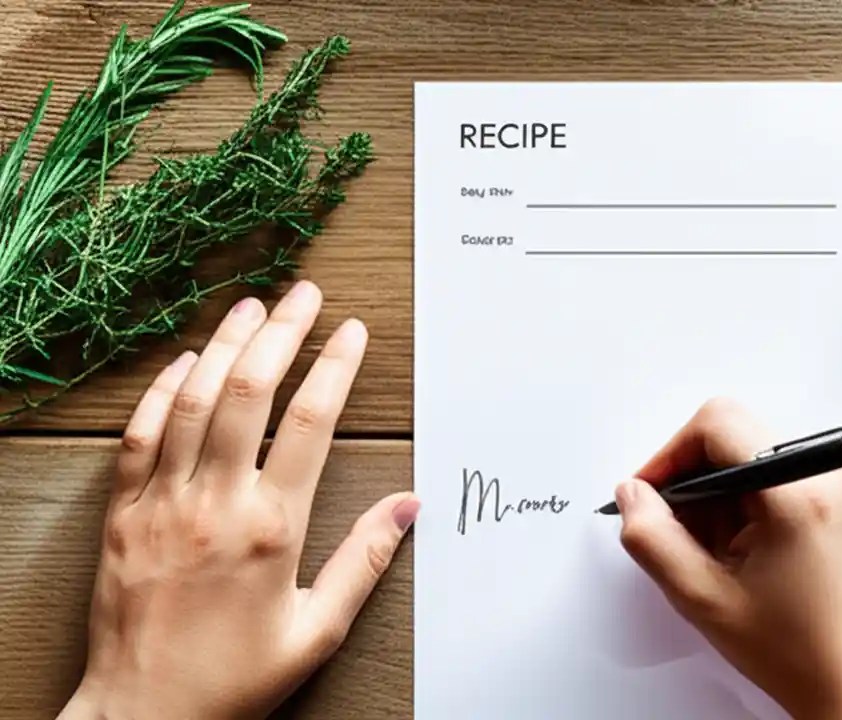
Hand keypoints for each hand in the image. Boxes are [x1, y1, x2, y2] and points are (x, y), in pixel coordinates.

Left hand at [60, 281, 418, 719]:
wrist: (143, 715)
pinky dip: (162, 391)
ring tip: (251, 307)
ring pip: (193, 401)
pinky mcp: (123, 513)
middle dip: (281, 334)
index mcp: (270, 529)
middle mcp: (215, 503)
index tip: (352, 332)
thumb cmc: (233, 680)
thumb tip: (409, 507)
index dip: (334, 369)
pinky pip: (139, 435)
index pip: (308, 424)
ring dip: (224, 346)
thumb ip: (363, 561)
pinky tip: (184, 362)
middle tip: (304, 294)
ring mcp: (162, 503)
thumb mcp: (317, 631)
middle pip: (249, 394)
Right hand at [613, 398, 841, 719]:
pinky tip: (740, 553)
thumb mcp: (705, 598)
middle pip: (734, 434)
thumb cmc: (803, 652)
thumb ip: (654, 540)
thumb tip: (633, 496)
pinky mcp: (840, 500)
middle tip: (675, 529)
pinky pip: (777, 475)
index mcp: (797, 490)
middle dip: (692, 476)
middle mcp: (826, 473)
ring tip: (714, 553)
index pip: (718, 423)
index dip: (670, 453)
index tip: (650, 492)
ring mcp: (838, 485)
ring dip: (717, 493)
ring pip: (752, 454)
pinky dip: (745, 503)